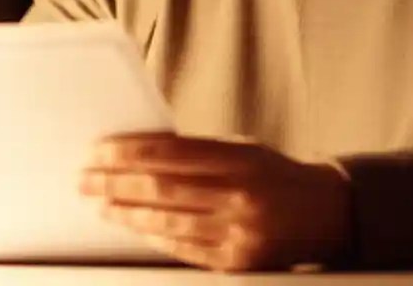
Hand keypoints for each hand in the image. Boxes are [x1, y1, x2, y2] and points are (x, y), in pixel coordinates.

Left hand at [80, 134, 351, 271]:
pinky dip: (152, 236)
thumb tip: (135, 153)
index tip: (97, 151)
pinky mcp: (239, 263)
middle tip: (84, 179)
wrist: (328, 213)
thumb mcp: (242, 150)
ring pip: (167, 222)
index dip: (127, 152)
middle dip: (114, 184)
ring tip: (98, 203)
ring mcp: (240, 233)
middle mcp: (240, 196)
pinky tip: (131, 225)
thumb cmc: (273, 174)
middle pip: (161, 189)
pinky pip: (183, 249)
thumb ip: (196, 152)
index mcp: (240, 159)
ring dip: (124, 213)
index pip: (169, 152)